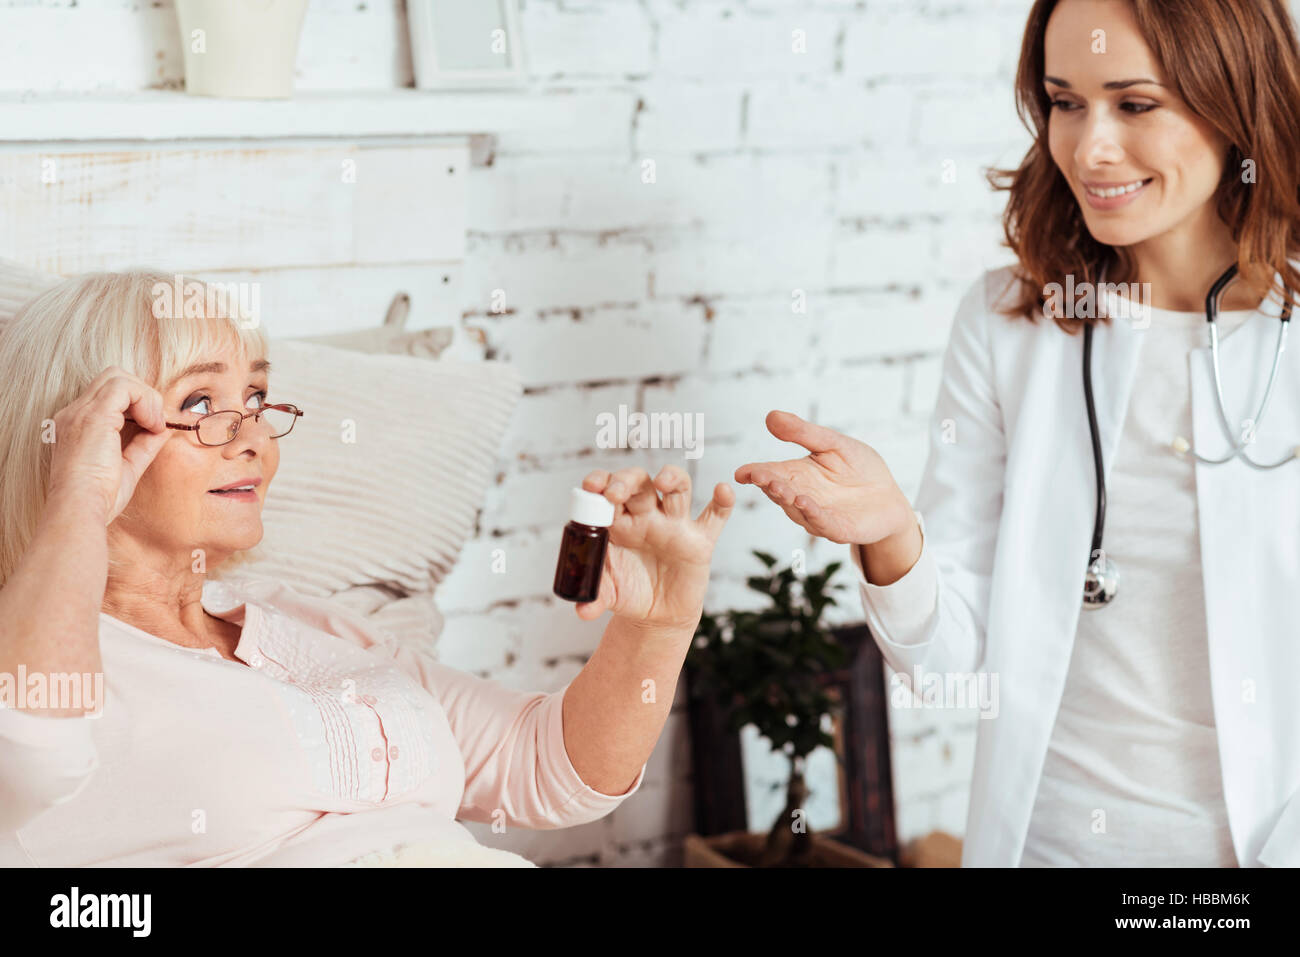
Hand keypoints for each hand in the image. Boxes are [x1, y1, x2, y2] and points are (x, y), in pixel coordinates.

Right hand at [46, 366, 171, 523]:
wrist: (80, 509)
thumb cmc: (99, 498)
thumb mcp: (127, 467)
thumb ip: (143, 445)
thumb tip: (163, 428)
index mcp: (77, 425)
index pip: (109, 394)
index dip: (137, 403)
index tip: (153, 428)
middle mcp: (73, 414)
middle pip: (113, 377)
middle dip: (142, 394)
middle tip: (156, 423)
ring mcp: (80, 412)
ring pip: (119, 377)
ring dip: (146, 397)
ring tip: (154, 425)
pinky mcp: (93, 416)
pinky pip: (124, 387)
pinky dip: (146, 401)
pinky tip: (152, 425)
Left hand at [572, 465, 733, 629]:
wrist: (657, 615)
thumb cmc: (629, 593)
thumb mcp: (608, 595)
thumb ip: (594, 596)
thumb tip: (582, 610)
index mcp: (619, 521)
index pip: (608, 489)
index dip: (601, 482)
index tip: (592, 487)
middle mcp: (646, 516)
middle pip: (639, 482)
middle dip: (627, 481)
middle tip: (615, 493)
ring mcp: (675, 525)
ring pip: (678, 488)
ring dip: (672, 478)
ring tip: (662, 482)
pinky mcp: (700, 541)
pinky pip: (715, 517)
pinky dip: (723, 502)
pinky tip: (723, 490)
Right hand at [734, 409, 911, 545]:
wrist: (889, 496)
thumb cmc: (859, 468)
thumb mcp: (833, 443)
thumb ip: (804, 433)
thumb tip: (771, 416)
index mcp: (798, 476)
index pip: (770, 475)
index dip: (755, 474)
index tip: (742, 473)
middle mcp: (802, 497)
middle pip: (780, 493)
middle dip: (770, 485)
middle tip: (760, 477)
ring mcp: (819, 515)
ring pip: (797, 510)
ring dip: (788, 500)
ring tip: (780, 488)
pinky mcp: (839, 529)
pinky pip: (823, 523)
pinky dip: (813, 514)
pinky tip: (805, 502)